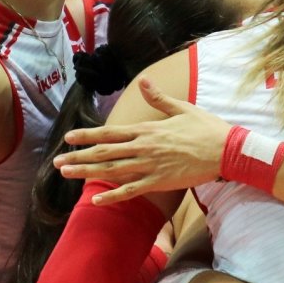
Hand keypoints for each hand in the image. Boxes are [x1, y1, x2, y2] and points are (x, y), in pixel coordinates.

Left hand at [54, 78, 233, 202]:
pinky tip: (96, 200)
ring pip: (112, 170)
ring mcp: (150, 166)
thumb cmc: (206, 128)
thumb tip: (143, 81)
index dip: (87, 135)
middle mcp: (144, 147)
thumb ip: (159, 98)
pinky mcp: (160, 181)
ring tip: (67, 175)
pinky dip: (113, 195)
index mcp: (147, 129)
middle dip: (79, 156)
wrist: (226, 150)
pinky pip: (131, 190)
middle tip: (57, 162)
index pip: (110, 132)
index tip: (68, 137)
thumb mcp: (182, 108)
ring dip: (87, 172)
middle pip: (104, 152)